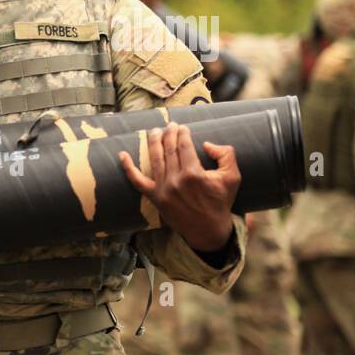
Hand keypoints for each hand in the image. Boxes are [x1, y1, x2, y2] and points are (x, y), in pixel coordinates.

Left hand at [118, 123, 239, 252]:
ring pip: (154, 160)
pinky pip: (137, 181)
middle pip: (168, 150)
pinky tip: (122, 155)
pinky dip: (128, 167)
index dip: (182, 134)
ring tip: (154, 132)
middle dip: (168, 134)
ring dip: (153, 143)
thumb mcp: (232, 177)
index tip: (182, 127)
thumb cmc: (220, 201)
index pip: (184, 146)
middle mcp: (175, 180)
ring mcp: (162, 189)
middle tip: (169, 125)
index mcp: (193, 174)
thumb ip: (225, 155)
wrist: (208, 229)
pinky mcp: (154, 197)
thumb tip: (206, 144)